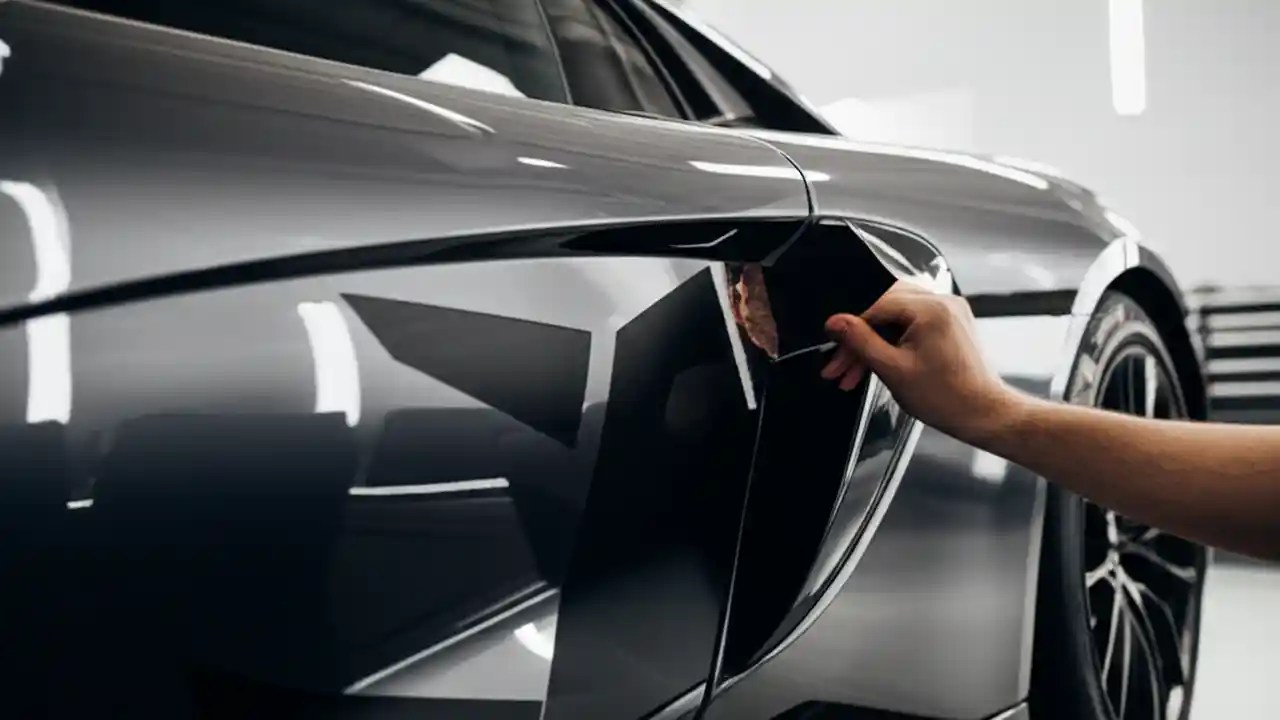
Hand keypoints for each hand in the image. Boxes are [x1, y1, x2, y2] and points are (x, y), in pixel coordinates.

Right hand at [820, 281, 1020, 443]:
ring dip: (872, 343)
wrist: (984, 413)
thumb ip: (861, 342)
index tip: (833, 349)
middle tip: (839, 365)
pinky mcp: (950, 324)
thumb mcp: (893, 370)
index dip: (849, 329)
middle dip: (858, 339)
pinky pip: (911, 324)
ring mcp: (948, 312)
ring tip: (853, 373)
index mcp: (930, 309)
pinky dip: (892, 343)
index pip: (875, 306)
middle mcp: (942, 302)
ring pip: (895, 318)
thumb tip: (834, 322)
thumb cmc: (945, 397)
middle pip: (884, 309)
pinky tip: (876, 364)